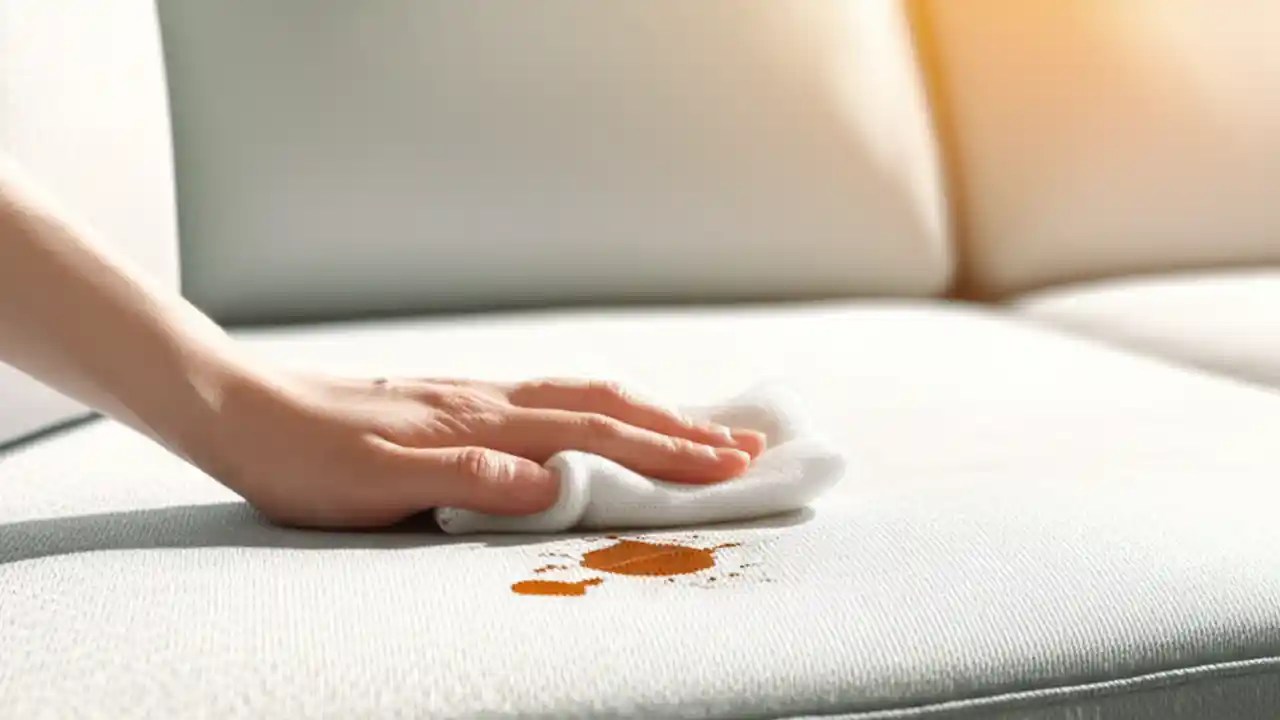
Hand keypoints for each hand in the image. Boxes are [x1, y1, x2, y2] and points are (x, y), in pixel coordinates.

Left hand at [201, 371, 766, 528]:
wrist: (245, 410)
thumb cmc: (306, 457)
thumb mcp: (380, 483)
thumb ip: (468, 479)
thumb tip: (555, 484)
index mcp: (483, 421)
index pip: (596, 435)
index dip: (666, 451)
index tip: (731, 464)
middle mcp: (491, 401)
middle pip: (607, 406)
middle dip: (681, 428)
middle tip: (746, 444)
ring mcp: (477, 396)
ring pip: (584, 395)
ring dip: (649, 411)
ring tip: (699, 426)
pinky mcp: (458, 402)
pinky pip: (552, 398)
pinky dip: (602, 406)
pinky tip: (604, 415)